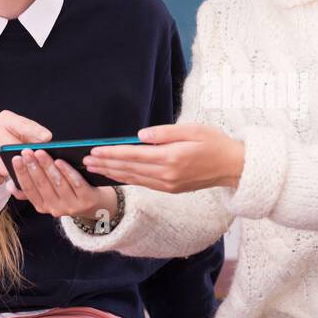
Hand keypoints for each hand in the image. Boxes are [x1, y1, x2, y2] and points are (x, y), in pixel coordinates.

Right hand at [0, 111, 51, 187]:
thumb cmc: (9, 143)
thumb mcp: (21, 136)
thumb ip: (34, 138)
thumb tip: (47, 142)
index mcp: (6, 119)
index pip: (22, 124)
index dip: (35, 131)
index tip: (47, 138)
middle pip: (12, 146)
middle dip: (23, 159)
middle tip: (31, 166)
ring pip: (3, 166)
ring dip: (12, 172)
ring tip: (13, 170)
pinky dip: (1, 180)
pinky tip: (1, 175)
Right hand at [11, 147, 117, 219]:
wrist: (96, 205)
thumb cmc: (68, 193)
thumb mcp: (48, 195)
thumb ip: (30, 190)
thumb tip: (10, 185)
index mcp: (42, 206)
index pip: (28, 189)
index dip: (21, 174)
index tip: (16, 158)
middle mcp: (55, 209)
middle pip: (41, 185)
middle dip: (32, 167)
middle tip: (26, 151)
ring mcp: (71, 206)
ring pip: (57, 183)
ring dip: (47, 167)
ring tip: (40, 153)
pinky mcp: (86, 201)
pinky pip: (75, 183)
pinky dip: (66, 171)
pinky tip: (59, 161)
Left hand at [83, 123, 243, 193]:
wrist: (233, 166)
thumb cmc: (214, 143)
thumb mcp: (192, 129)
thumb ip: (164, 133)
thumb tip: (140, 135)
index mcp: (171, 157)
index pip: (133, 155)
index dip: (112, 153)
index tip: (94, 150)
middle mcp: (167, 175)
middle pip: (129, 169)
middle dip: (105, 164)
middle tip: (85, 161)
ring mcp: (168, 185)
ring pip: (133, 178)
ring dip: (112, 173)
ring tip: (95, 168)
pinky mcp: (170, 189)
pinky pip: (143, 184)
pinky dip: (126, 179)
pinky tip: (116, 175)